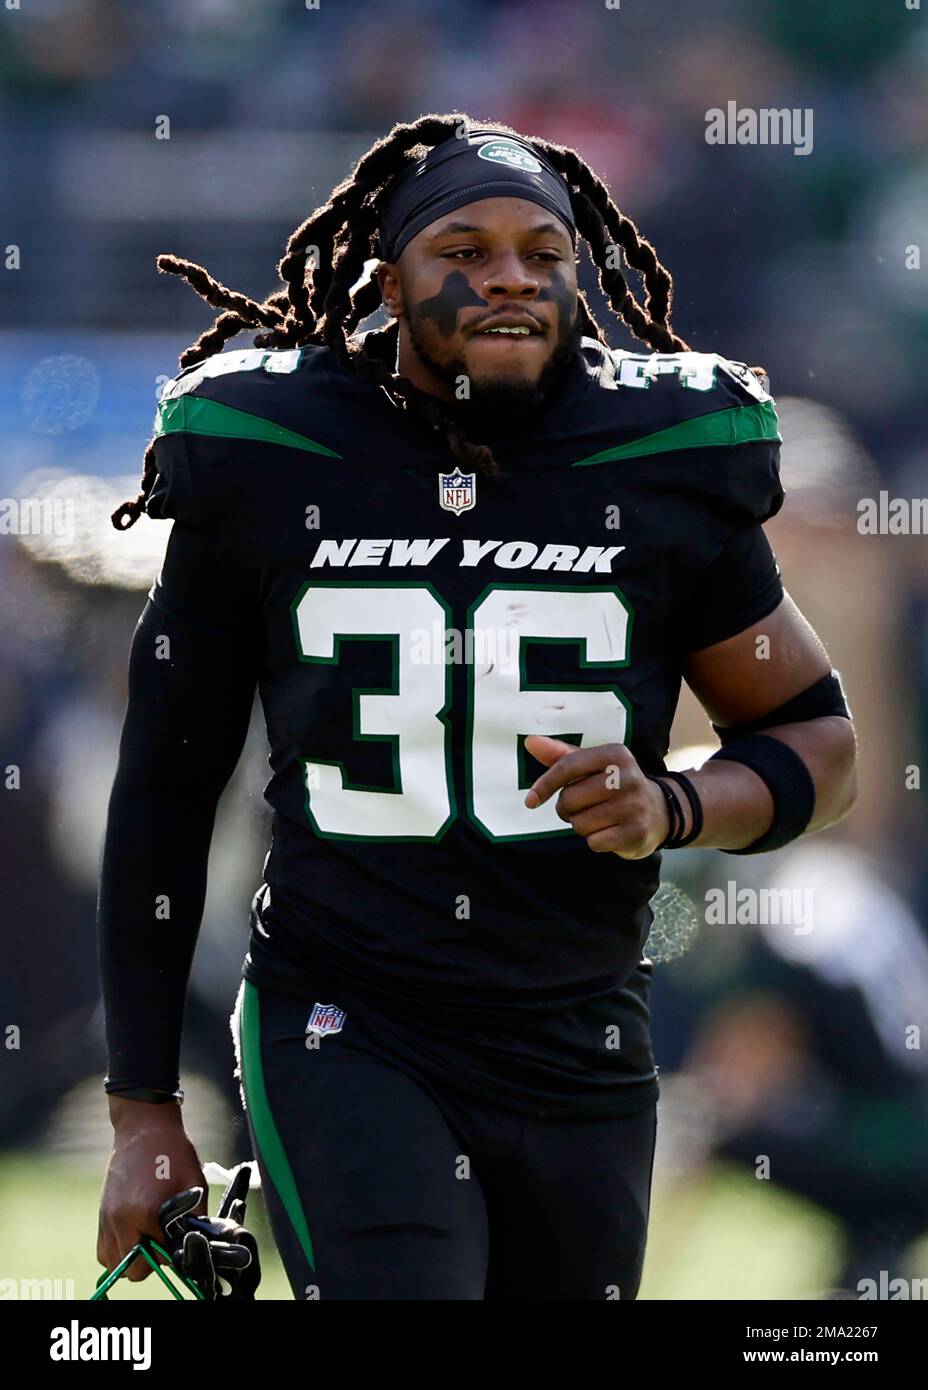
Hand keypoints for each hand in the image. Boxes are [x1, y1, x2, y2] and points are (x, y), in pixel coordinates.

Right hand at [97, 1099, 207, 1280]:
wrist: (144, 1126)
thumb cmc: (172, 1151)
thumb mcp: (194, 1184)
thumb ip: (197, 1219)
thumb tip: (198, 1241)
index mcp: (144, 1213)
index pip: (157, 1257)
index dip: (172, 1253)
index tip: (179, 1240)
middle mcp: (120, 1220)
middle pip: (132, 1269)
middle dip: (151, 1261)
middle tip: (164, 1241)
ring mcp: (106, 1218)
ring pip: (113, 1263)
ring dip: (132, 1258)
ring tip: (149, 1238)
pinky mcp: (101, 1214)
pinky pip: (103, 1250)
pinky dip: (118, 1250)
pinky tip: (135, 1233)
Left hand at [523, 736, 670, 859]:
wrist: (659, 811)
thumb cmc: (615, 785)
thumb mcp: (593, 765)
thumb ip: (561, 755)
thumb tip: (530, 742)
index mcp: (615, 754)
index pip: (568, 767)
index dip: (545, 785)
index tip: (531, 801)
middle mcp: (627, 777)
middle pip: (570, 799)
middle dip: (568, 808)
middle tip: (583, 807)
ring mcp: (634, 805)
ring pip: (580, 823)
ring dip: (582, 825)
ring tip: (600, 818)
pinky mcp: (636, 832)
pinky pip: (594, 842)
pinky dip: (596, 840)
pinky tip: (610, 831)